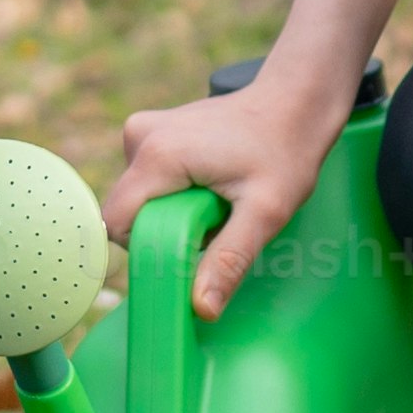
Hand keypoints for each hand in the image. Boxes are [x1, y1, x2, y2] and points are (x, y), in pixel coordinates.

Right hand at [112, 64, 354, 320]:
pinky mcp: (150, 130)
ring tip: (216, 200)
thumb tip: (201, 309)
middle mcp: (139, 136)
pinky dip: (171, 193)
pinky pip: (145, 181)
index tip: (190, 248)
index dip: (147, 247)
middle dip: (163, 229)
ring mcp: (142, 129)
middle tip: (215, 222)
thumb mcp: (265, 214)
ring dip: (169, 212)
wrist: (295, 103)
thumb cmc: (285, 153)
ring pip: (137, 197)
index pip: (118, 223)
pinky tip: (209, 184)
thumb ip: (229, 260)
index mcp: (157, 156)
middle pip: (126, 211)